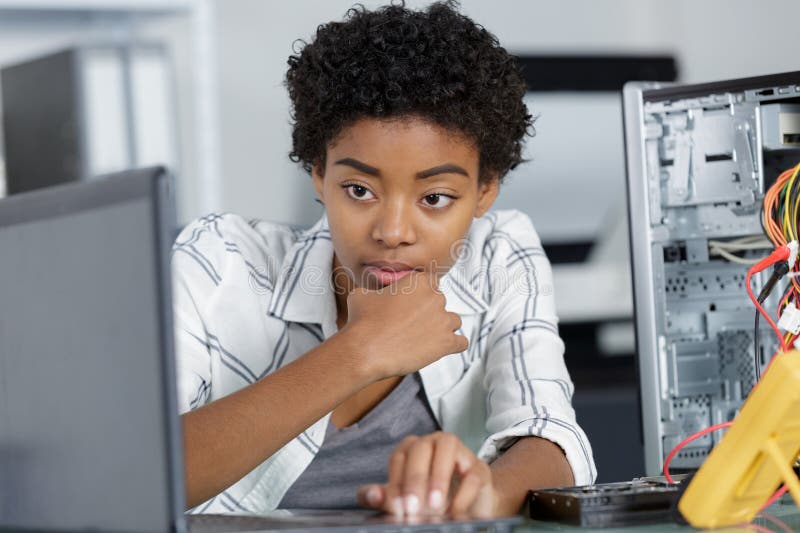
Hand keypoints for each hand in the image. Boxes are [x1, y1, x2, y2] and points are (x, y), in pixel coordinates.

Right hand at [343, 271, 467, 379]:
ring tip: (423, 337)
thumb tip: (374, 292)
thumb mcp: (363, 293)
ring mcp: (444, 321)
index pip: (431, 282)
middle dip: (428, 311)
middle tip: (411, 324)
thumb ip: (377, 289)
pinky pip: (462, 342)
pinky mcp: (447, 343)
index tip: (411, 303)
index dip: (421, 293)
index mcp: (420, 282)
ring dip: (442, 327)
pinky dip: (453, 345)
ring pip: (453, 321)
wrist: (364, 349)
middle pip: (440, 302)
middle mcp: (436, 298)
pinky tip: (440, 348)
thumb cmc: (362, 321)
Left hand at [357, 432, 498, 518]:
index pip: (398, 458)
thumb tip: (370, 495)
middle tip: (412, 508)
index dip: (395, 483)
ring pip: (446, 448)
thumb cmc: (431, 499)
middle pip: (420, 449)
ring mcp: (459, 451)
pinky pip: (472, 473)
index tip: (396, 508)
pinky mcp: (479, 467)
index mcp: (411, 448)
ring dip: (438, 476)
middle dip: (414, 479)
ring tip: (434, 504)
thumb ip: (385, 497)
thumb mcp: (406, 500)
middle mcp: (433, 442)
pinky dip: (463, 493)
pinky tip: (454, 511)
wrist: (469, 508)